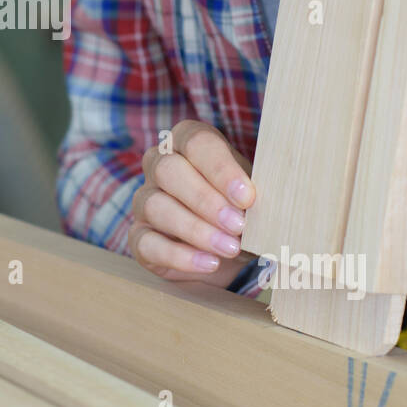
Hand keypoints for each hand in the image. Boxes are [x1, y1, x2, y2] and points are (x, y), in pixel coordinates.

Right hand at [128, 119, 256, 287]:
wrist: (229, 248)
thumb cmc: (240, 207)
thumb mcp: (252, 193)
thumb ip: (254, 191)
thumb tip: (266, 200)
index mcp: (187, 142)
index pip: (196, 142)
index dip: (220, 168)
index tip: (247, 196)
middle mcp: (159, 166)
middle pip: (169, 170)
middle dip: (206, 200)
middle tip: (239, 225)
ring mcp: (145, 201)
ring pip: (156, 206)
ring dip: (196, 229)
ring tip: (230, 248)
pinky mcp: (140, 237)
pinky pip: (148, 243)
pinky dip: (180, 256)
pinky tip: (210, 263)